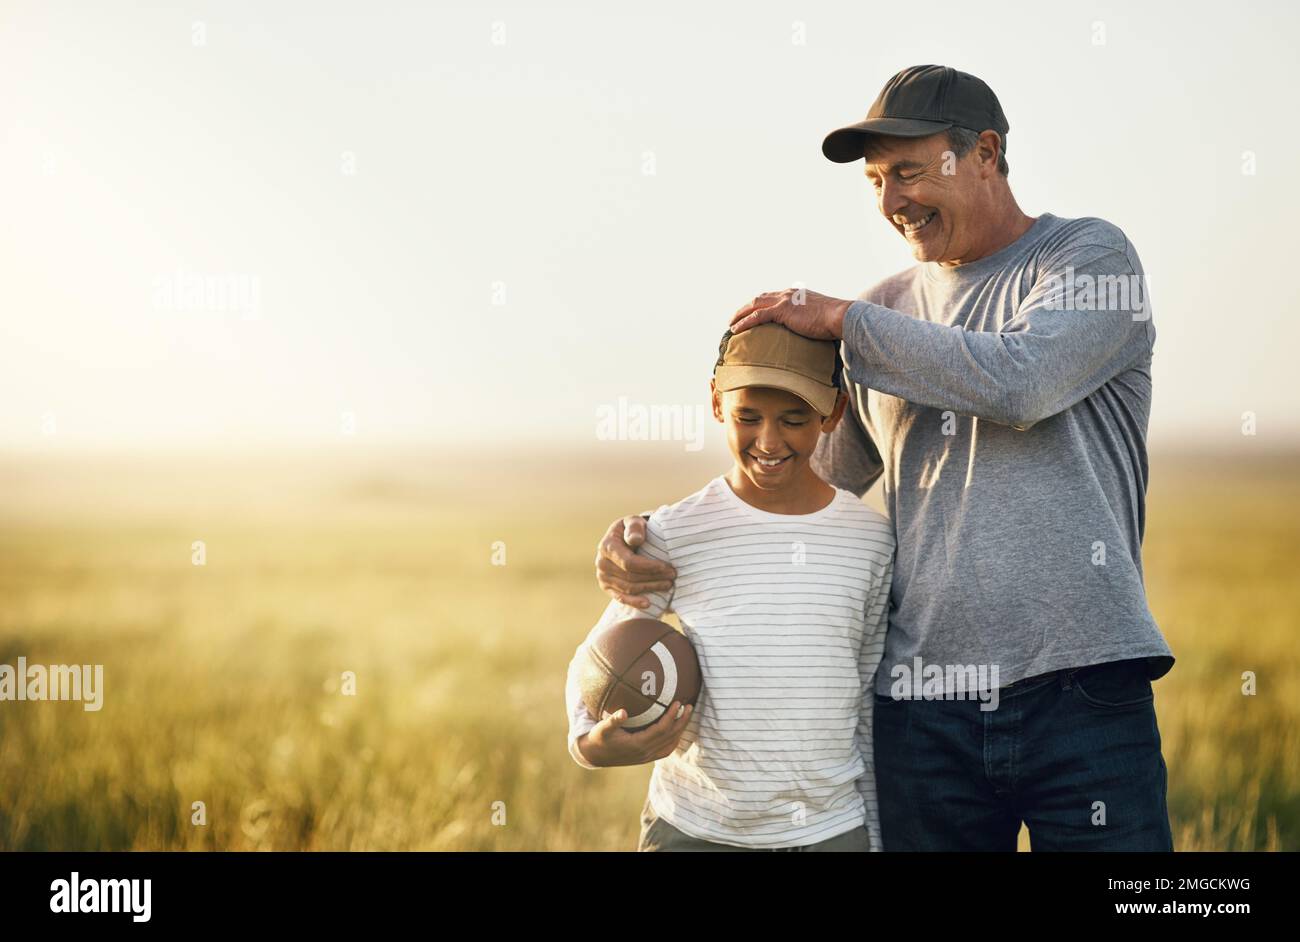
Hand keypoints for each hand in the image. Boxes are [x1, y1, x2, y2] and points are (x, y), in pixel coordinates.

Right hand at [576, 701, 694, 766]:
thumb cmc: (599, 738)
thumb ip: (613, 720)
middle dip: (682, 721)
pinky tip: (677, 730)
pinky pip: (665, 750)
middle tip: (689, 706)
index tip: (678, 703)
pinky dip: (674, 740)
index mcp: (638, 744)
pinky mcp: (646, 758)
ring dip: (680, 730)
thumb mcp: (602, 728)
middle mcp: (645, 752)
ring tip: (686, 715)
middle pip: (670, 737)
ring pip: (670, 744)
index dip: (671, 716)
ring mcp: (647, 757)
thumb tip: (623, 712)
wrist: (595, 756)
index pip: (661, 730)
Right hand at [595, 515, 676, 608]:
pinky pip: (621, 598)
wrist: (624, 539)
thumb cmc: (632, 530)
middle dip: (654, 578)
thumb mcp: (634, 522)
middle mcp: (602, 563)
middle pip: (630, 577)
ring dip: (650, 588)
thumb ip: (635, 526)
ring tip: (668, 584)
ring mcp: (603, 577)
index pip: (629, 562)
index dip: (649, 567)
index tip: (667, 567)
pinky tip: (648, 603)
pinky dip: (634, 602)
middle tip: (673, 576)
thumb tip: (636, 540)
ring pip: (629, 588)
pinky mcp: (607, 587)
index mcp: (607, 546)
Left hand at [730, 288, 851, 339]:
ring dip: (741, 314)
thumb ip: (812, 320)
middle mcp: (788, 294)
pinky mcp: (782, 311)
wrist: (840, 317)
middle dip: (746, 308)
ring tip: (731, 325)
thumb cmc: (835, 322)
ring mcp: (784, 301)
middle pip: (760, 298)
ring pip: (754, 305)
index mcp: (796, 294)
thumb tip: (813, 332)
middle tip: (736, 318)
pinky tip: (736, 330)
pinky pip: (757, 316)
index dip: (761, 304)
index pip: (773, 297)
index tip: (753, 312)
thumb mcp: (821, 317)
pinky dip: (745, 322)